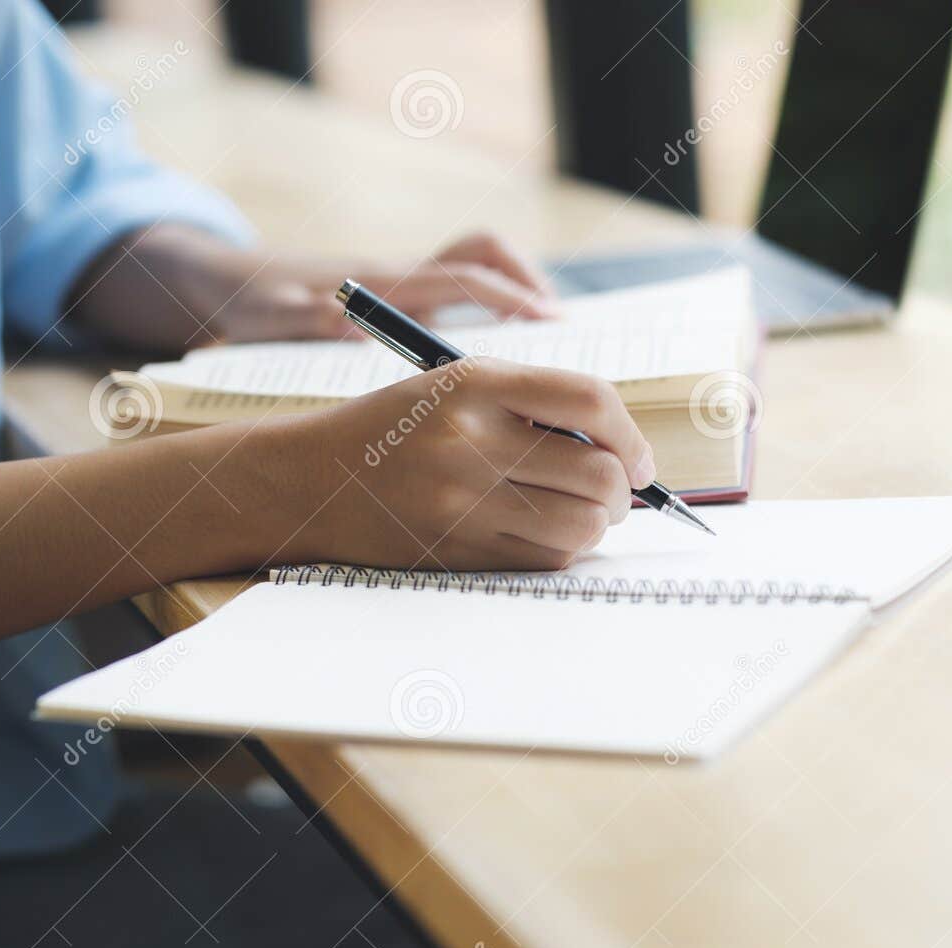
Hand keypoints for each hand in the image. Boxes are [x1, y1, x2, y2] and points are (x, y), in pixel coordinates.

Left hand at [214, 230, 558, 343]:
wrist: (220, 282)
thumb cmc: (247, 302)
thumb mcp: (266, 316)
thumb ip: (300, 317)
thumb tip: (338, 319)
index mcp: (385, 282)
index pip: (466, 277)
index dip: (514, 297)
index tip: (554, 322)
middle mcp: (403, 279)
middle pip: (484, 258)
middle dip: (529, 284)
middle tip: (566, 332)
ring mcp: (403, 292)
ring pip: (476, 278)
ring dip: (514, 301)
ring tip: (548, 354)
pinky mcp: (399, 308)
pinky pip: (458, 306)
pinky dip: (488, 324)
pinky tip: (501, 374)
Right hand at [239, 359, 653, 571]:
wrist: (312, 479)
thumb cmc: (398, 429)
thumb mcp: (457, 386)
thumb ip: (535, 404)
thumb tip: (625, 449)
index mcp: (474, 384)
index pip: (590, 399)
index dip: (631, 433)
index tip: (638, 456)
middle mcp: (469, 441)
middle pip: (598, 472)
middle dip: (623, 486)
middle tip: (615, 489)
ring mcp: (463, 502)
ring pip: (583, 524)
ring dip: (598, 522)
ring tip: (581, 511)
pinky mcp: (458, 550)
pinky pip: (547, 558)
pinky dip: (562, 549)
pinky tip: (542, 531)